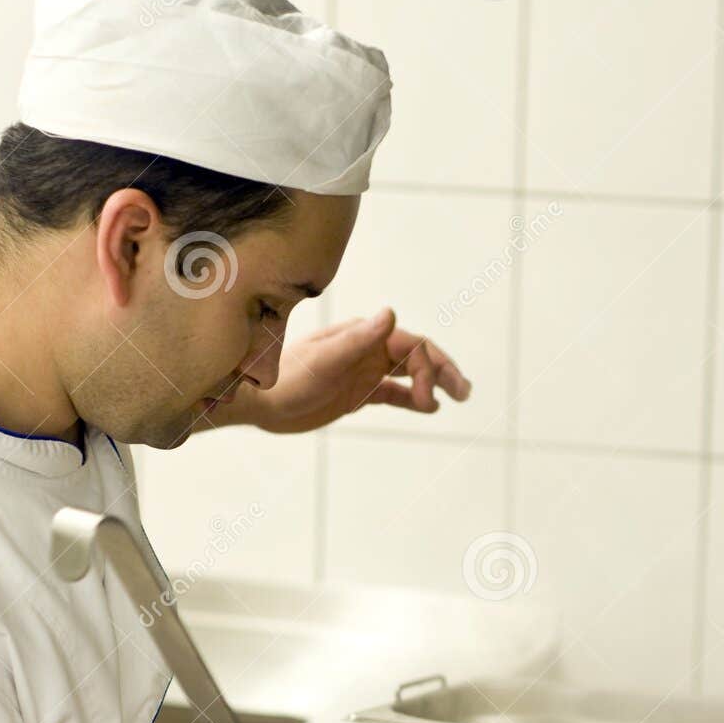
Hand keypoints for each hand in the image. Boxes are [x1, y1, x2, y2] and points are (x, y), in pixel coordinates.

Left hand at [227, 308, 471, 434]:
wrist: (259, 402)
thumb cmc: (286, 379)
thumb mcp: (324, 360)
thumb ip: (358, 339)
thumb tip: (391, 313)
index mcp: (363, 337)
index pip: (411, 346)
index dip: (428, 369)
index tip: (428, 400)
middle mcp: (367, 349)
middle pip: (417, 355)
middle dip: (442, 371)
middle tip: (464, 392)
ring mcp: (364, 371)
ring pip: (409, 373)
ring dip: (434, 382)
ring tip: (459, 397)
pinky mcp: (356, 393)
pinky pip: (392, 393)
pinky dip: (412, 399)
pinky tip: (429, 409)